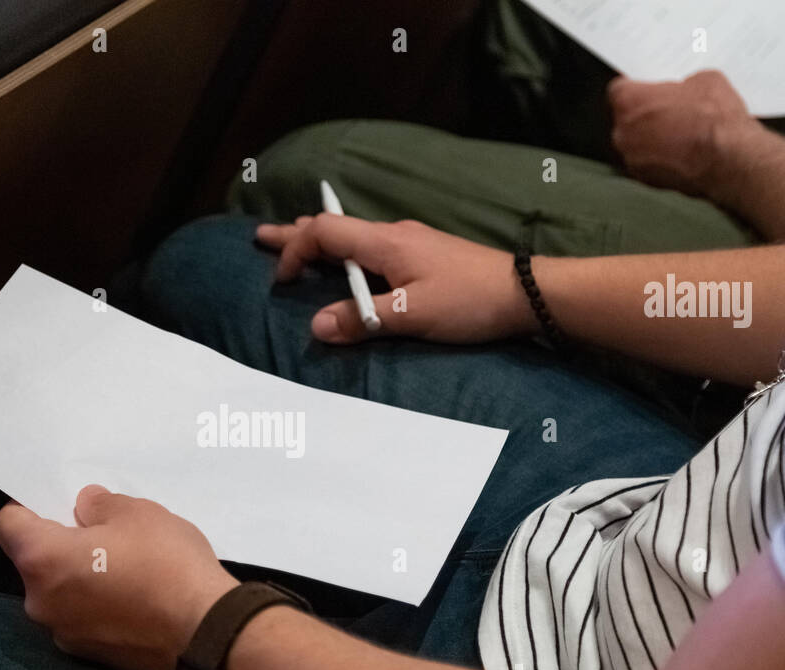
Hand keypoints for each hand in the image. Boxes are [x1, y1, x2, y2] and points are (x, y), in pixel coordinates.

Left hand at [0, 485, 237, 669]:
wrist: (207, 634)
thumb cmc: (166, 564)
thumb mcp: (138, 514)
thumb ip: (100, 506)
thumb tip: (85, 508)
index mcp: (42, 561)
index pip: (8, 524)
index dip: (30, 508)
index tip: (61, 506)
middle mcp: (40, 603)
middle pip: (35, 562)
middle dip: (61, 546)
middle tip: (104, 536)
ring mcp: (64, 635)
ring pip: (60, 593)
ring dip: (80, 578)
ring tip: (125, 570)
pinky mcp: (90, 658)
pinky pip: (83, 619)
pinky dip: (98, 607)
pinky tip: (136, 600)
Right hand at [255, 214, 530, 344]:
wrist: (524, 292)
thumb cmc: (470, 301)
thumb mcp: (413, 316)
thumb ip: (363, 320)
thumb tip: (317, 326)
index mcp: (386, 243)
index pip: (325, 233)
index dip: (296, 251)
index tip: (282, 280)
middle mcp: (393, 235)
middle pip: (333, 228)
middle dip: (294, 234)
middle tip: (261, 236)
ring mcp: (409, 243)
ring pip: (351, 237)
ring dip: (318, 241)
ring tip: (291, 241)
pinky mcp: (421, 256)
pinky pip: (368, 247)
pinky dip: (343, 251)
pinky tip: (343, 260)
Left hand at [608, 70, 761, 196]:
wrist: (728, 160)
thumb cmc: (714, 121)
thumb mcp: (705, 79)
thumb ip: (683, 84)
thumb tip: (686, 91)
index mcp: (629, 101)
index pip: (619, 90)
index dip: (637, 89)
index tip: (647, 89)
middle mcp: (622, 132)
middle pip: (626, 118)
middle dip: (645, 114)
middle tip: (670, 110)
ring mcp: (631, 159)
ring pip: (635, 142)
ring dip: (651, 137)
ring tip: (679, 132)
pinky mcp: (644, 179)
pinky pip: (646, 162)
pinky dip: (659, 157)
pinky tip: (681, 151)